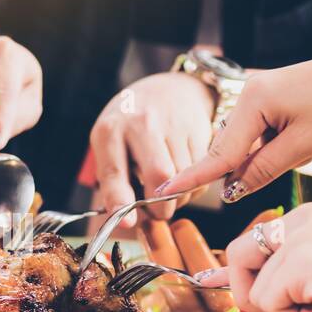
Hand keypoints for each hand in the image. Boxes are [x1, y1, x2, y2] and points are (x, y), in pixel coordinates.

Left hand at [91, 71, 213, 225]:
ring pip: (184, 179)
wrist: (169, 88)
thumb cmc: (132, 124)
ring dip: (179, 197)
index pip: (115, 172)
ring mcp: (173, 124)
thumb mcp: (111, 144)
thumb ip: (114, 179)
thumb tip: (123, 221)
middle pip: (159, 177)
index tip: (128, 223)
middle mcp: (141, 123)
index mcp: (110, 130)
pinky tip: (185, 175)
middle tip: (157, 212)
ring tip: (169, 189)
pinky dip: (194, 184)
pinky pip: (201, 171)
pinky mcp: (199, 127)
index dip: (121, 201)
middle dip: (160, 206)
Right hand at [161, 42, 311, 200]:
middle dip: (253, 166)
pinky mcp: (278, 94)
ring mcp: (264, 91)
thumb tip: (233, 189)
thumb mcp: (305, 146)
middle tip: (298, 156)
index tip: (163, 190)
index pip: (219, 152)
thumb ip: (263, 169)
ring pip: (252, 142)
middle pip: (234, 148)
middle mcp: (251, 92)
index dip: (194, 177)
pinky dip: (282, 144)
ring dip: (274, 156)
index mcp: (254, 101)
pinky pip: (266, 131)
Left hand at [194, 200, 311, 311]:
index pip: (255, 240)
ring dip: (283, 310)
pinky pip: (267, 302)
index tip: (216, 284)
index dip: (239, 272)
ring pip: (255, 286)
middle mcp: (306, 215)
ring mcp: (303, 235)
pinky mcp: (302, 260)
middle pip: (240, 254)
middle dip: (249, 291)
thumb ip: (284, 271)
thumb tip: (229, 284)